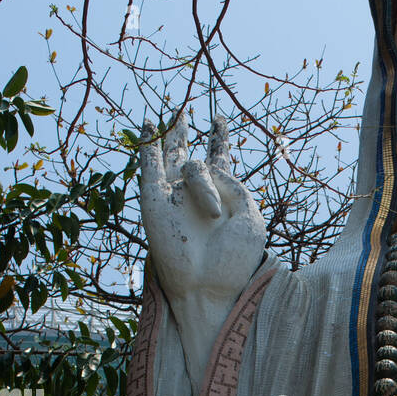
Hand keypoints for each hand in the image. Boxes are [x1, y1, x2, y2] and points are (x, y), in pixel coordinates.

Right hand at [138, 112, 265, 311]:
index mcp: (225, 198)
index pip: (220, 161)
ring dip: (178, 137)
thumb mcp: (248, 217)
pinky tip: (148, 126)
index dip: (219, 139)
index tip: (219, 121)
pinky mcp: (155, 201)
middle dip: (188, 132)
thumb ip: (232, 184)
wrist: (208, 286)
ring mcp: (176, 196)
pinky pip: (149, 167)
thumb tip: (205, 166)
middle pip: (193, 155)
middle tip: (185, 109)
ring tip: (186, 134)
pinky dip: (148, 145)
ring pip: (176, 156)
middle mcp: (198, 194)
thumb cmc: (234, 258)